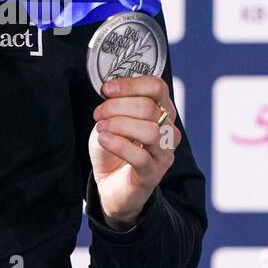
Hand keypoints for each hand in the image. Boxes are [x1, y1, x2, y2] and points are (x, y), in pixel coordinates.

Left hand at [89, 76, 179, 227]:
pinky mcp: (153, 174)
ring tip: (102, 128)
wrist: (110, 183)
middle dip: (117, 107)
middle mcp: (169, 130)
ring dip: (119, 125)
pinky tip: (104, 140)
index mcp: (162, 111)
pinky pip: (140, 156)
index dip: (131, 84)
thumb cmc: (115, 147)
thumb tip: (111, 88)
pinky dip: (118, 145)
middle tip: (98, 113)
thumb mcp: (113, 118)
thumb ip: (117, 103)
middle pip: (150, 108)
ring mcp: (164, 153)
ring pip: (149, 131)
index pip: (158, 87)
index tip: (107, 89)